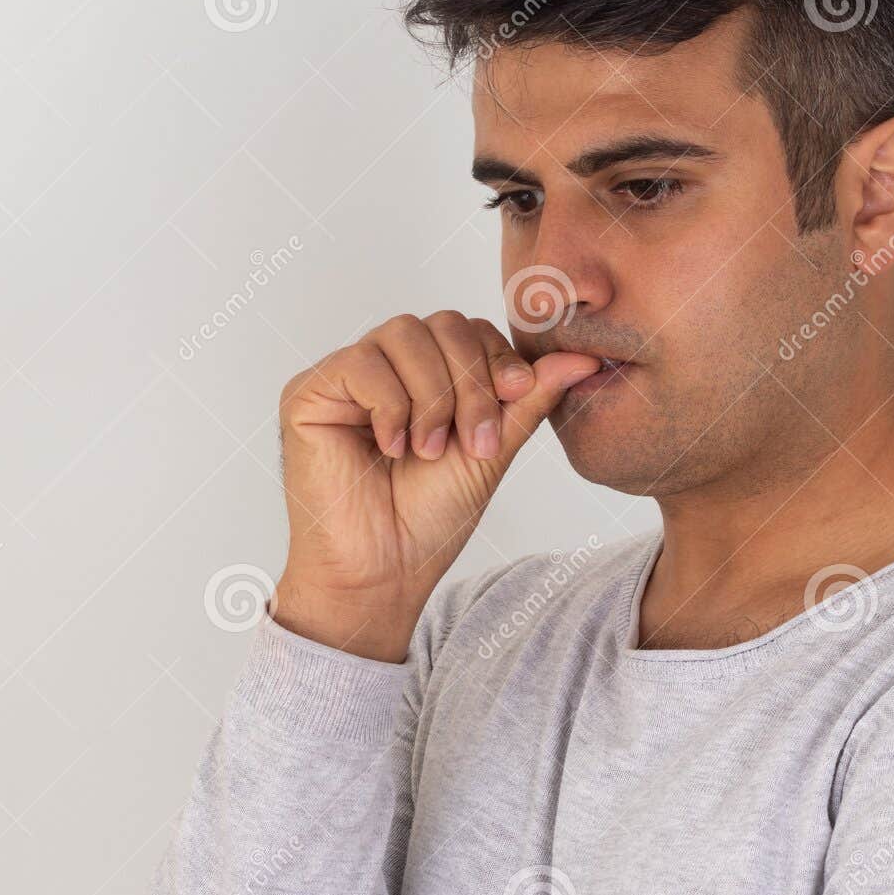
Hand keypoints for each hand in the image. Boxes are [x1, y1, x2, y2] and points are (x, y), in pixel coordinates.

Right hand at [272, 311, 599, 660]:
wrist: (384, 571)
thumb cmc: (430, 519)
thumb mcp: (492, 449)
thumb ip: (529, 400)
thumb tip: (584, 357)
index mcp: (427, 375)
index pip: (468, 327)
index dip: (497, 356)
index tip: (518, 396)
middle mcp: (386, 367)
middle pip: (441, 323)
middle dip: (471, 381)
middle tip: (472, 442)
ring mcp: (346, 376)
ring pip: (403, 334)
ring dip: (432, 396)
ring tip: (429, 451)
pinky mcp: (309, 392)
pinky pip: (361, 363)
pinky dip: (390, 406)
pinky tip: (392, 448)